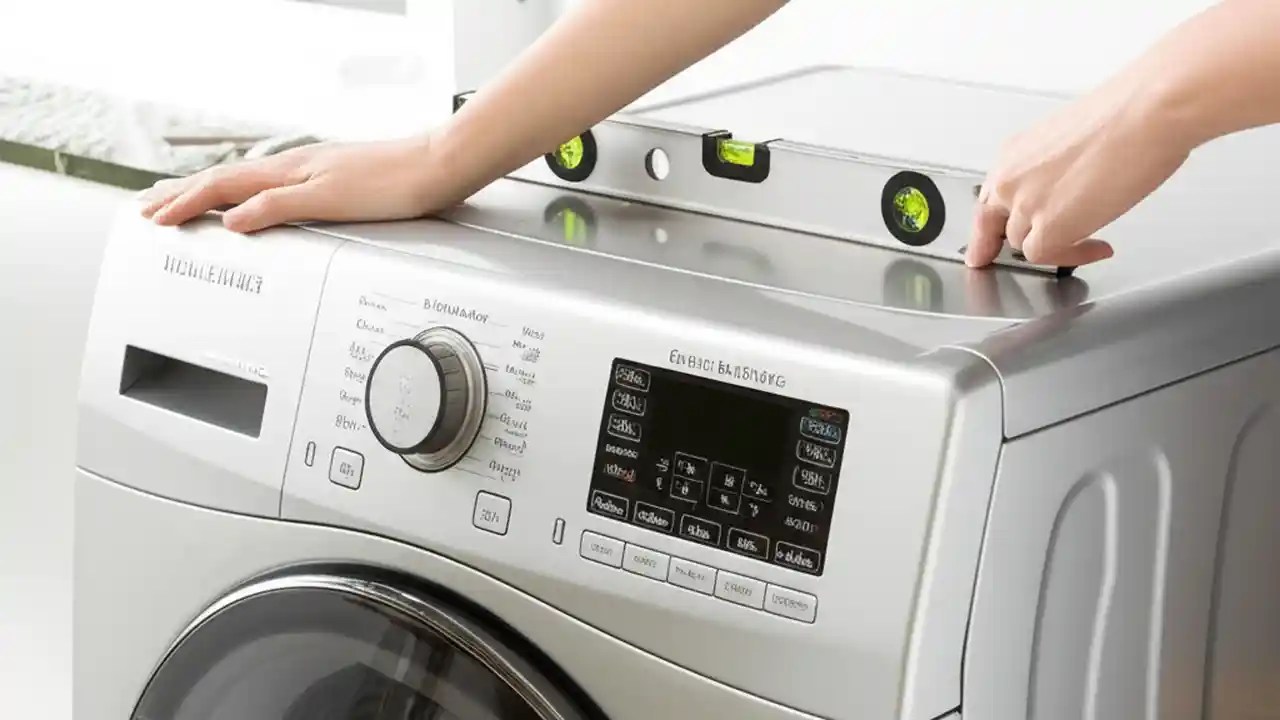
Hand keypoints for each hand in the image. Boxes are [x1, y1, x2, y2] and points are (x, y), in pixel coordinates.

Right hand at [139, 135, 450, 232]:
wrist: (436, 171)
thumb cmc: (392, 184)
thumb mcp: (327, 200)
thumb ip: (276, 208)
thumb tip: (230, 220)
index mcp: (287, 172)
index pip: (221, 187)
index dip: (184, 204)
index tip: (154, 219)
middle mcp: (295, 169)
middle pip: (226, 181)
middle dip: (184, 195)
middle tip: (149, 207)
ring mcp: (311, 174)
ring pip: (245, 184)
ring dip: (209, 194)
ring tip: (185, 201)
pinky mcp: (329, 183)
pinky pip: (270, 190)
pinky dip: (243, 197)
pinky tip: (248, 201)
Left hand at [965, 83, 1194, 268]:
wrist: (1147, 111)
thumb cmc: (1127, 116)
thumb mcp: (1069, 142)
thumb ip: (1052, 172)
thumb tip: (1062, 191)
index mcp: (1014, 154)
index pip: (990, 201)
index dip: (985, 232)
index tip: (981, 251)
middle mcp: (1011, 178)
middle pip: (998, 227)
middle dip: (1016, 244)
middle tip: (1034, 254)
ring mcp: (1025, 204)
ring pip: (1023, 243)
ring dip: (1057, 245)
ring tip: (1092, 236)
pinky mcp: (1048, 227)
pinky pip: (1045, 256)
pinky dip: (1071, 257)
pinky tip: (1097, 246)